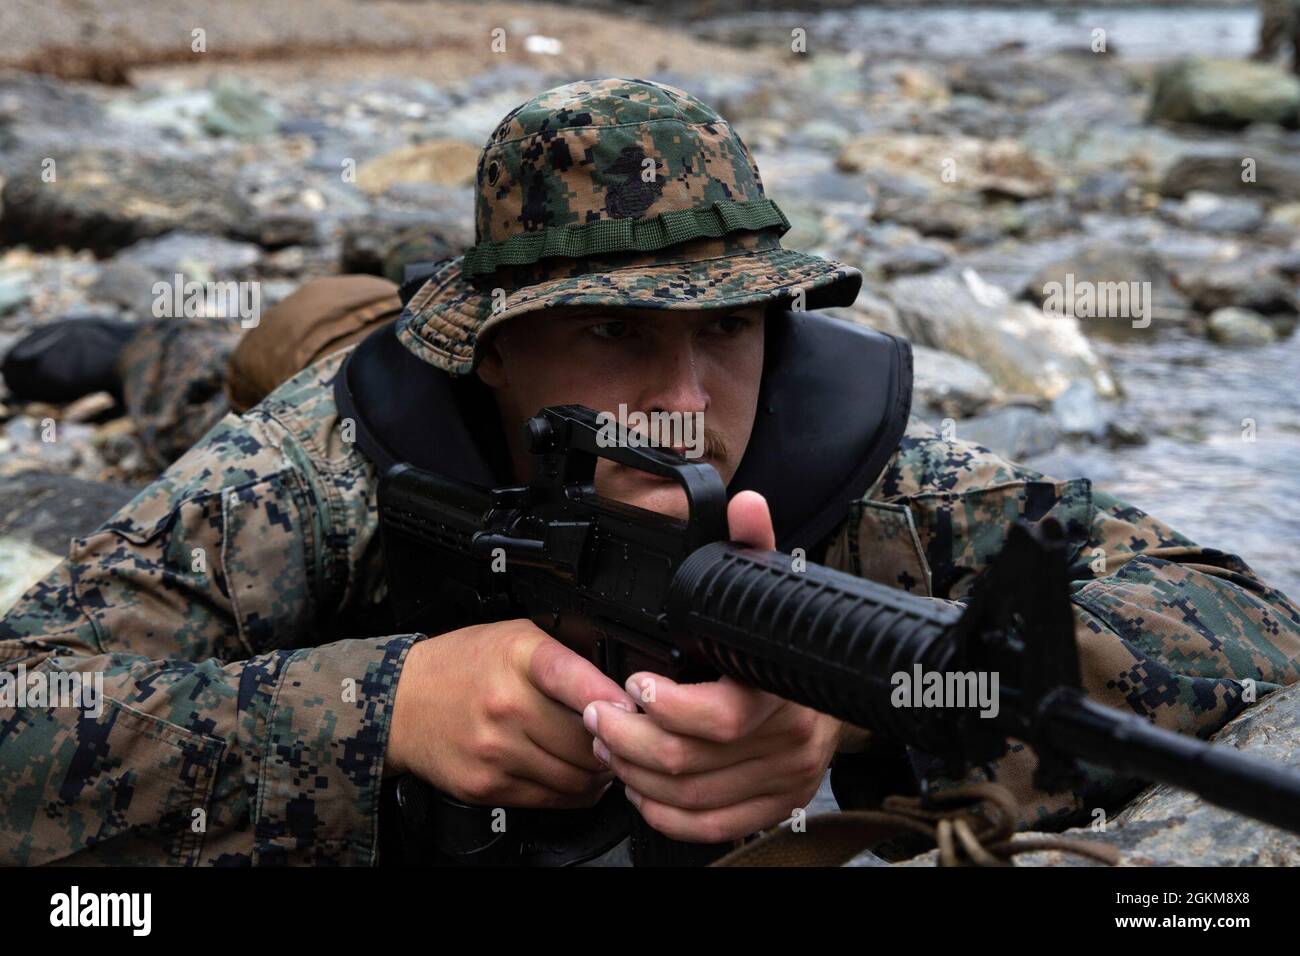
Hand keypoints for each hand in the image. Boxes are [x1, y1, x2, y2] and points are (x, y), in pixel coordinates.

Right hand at [387, 618, 636, 808]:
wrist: (401, 703)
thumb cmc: (463, 665)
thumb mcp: (516, 637)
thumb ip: (565, 656)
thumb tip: (620, 688)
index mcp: (518, 657)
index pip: (576, 679)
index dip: (614, 699)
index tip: (636, 711)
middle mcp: (506, 704)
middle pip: (587, 739)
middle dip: (614, 742)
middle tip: (623, 738)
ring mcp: (495, 750)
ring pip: (576, 776)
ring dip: (598, 772)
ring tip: (599, 758)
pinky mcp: (487, 786)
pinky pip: (551, 799)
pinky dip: (573, 792)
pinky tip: (573, 775)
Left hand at [584, 491, 847, 842]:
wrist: (841, 692)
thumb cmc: (787, 644)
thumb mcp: (768, 590)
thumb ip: (750, 547)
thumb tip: (746, 504)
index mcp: (782, 692)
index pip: (720, 717)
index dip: (667, 707)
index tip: (634, 685)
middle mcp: (789, 742)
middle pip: (690, 761)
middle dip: (628, 738)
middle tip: (599, 715)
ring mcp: (783, 781)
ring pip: (690, 797)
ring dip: (636, 773)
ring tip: (609, 743)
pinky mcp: (773, 807)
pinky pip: (707, 826)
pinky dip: (664, 812)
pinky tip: (642, 786)